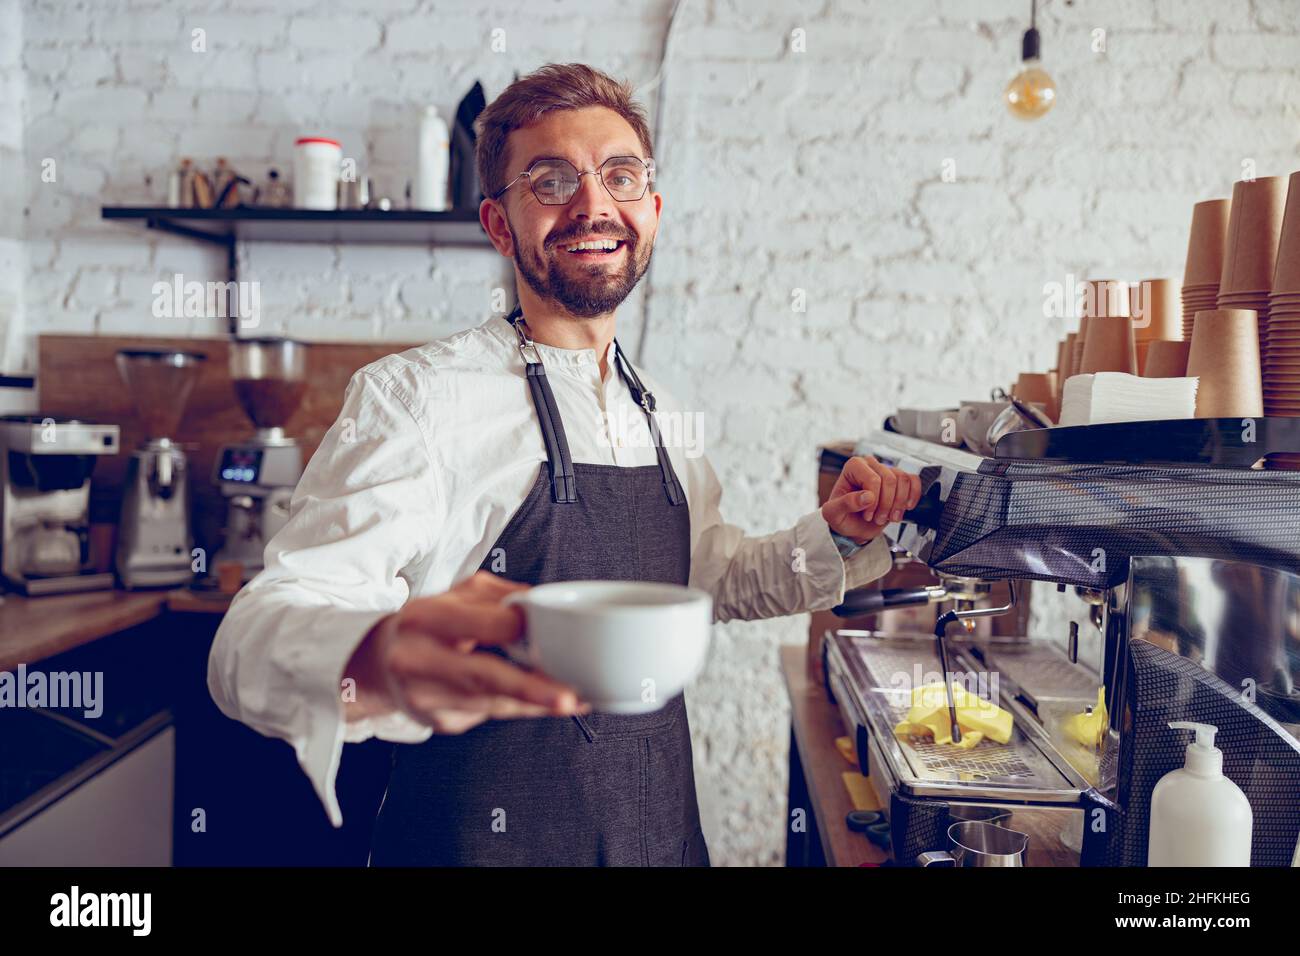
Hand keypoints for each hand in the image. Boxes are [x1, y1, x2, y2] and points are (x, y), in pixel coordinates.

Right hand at [344, 570, 587, 733]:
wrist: (380, 663)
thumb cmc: (427, 624)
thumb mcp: (456, 595)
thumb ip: (498, 597)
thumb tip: (541, 606)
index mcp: (424, 617)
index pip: (477, 624)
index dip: (515, 628)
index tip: (551, 629)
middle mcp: (418, 659)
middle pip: (481, 676)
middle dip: (529, 689)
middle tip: (569, 696)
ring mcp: (425, 696)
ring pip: (491, 702)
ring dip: (535, 702)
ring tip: (573, 699)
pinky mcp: (438, 721)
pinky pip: (488, 714)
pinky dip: (520, 708)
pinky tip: (544, 703)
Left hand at [821, 455, 921, 544]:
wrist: (854, 526)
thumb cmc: (842, 517)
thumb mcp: (834, 514)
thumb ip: (845, 504)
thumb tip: (867, 496)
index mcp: (853, 467)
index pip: (873, 479)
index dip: (873, 501)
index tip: (867, 514)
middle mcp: (870, 464)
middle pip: (890, 480)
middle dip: (886, 504)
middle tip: (877, 518)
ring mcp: (886, 470)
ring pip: (903, 480)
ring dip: (899, 504)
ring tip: (889, 517)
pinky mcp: (899, 480)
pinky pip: (913, 480)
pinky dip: (913, 496)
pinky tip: (906, 508)